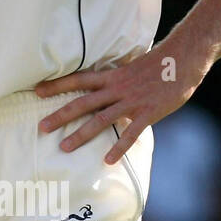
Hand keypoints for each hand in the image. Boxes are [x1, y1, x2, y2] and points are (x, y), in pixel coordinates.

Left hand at [34, 44, 206, 163]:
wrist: (183, 60)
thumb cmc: (157, 65)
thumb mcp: (130, 68)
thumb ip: (114, 81)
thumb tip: (101, 89)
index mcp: (111, 76)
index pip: (78, 79)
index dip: (57, 85)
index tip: (36, 91)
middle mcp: (116, 88)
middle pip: (82, 102)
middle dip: (60, 115)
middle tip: (41, 127)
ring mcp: (131, 101)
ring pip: (100, 119)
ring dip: (81, 134)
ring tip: (64, 147)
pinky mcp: (147, 113)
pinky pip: (130, 133)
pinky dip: (118, 147)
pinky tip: (107, 160)